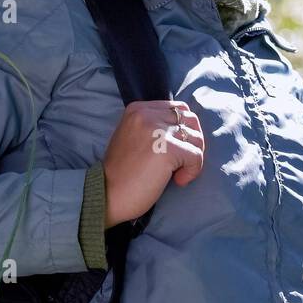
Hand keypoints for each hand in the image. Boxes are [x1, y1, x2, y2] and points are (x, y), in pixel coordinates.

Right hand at [101, 99, 204, 227]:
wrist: (106, 193)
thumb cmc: (122, 172)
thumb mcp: (133, 137)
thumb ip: (154, 128)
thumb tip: (186, 130)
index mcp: (138, 109)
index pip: (177, 108)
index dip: (183, 130)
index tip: (176, 151)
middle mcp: (147, 115)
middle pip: (190, 120)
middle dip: (193, 142)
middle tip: (182, 162)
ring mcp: (157, 131)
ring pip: (195, 137)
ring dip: (192, 158)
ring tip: (177, 173)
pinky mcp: (167, 149)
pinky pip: (196, 156)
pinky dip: (193, 171)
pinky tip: (178, 180)